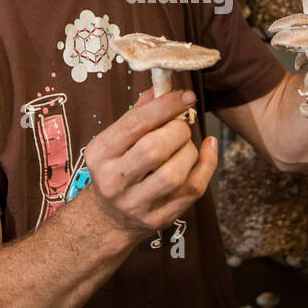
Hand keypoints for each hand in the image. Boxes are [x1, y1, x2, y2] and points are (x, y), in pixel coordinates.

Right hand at [82, 88, 218, 239]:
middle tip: (181, 125)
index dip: (165, 106)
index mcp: (100, 154)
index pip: (134, 124)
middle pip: (153, 150)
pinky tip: (207, 151)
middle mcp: (114, 181)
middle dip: (177, 130)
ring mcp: (136, 204)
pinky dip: (207, 165)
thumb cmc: (117, 167)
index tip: (186, 96)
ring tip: (186, 144)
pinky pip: (193, 190)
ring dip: (190, 151)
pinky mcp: (158, 219)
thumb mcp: (115, 140)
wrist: (109, 216)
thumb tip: (163, 88)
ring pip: (175, 174)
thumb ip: (138, 113)